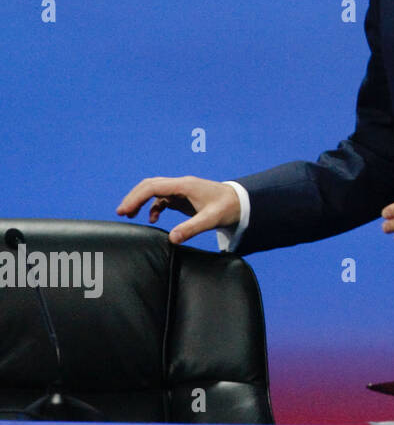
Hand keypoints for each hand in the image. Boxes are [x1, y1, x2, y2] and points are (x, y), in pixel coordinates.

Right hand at [116, 175, 240, 244]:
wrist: (241, 202)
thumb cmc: (228, 207)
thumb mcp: (211, 219)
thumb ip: (191, 228)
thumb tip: (172, 239)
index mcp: (185, 186)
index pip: (153, 187)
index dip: (136, 197)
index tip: (124, 210)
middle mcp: (181, 185)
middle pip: (150, 185)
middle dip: (134, 197)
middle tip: (120, 213)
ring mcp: (182, 190)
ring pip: (155, 191)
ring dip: (141, 201)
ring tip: (128, 215)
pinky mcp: (184, 197)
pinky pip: (163, 198)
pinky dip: (154, 207)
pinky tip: (153, 219)